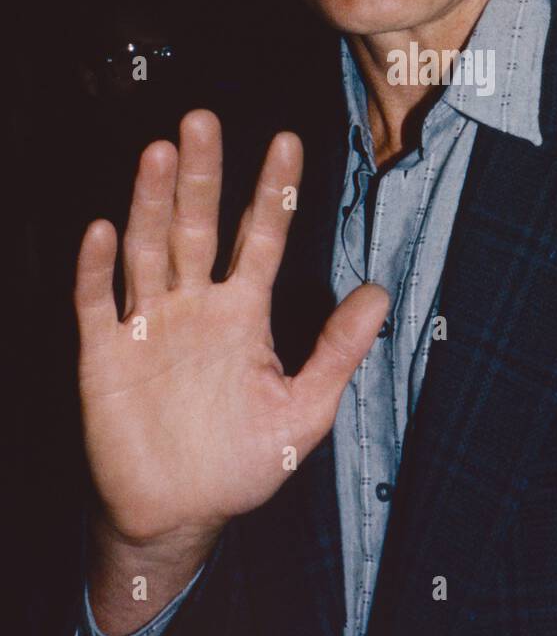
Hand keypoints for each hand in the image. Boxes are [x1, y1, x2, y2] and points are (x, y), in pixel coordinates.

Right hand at [75, 109, 387, 546]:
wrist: (179, 515)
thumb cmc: (242, 464)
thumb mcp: (305, 409)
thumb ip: (339, 350)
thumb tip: (379, 293)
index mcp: (244, 313)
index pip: (260, 236)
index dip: (272, 190)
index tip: (286, 141)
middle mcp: (196, 306)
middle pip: (196, 225)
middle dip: (201, 174)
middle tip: (203, 120)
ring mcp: (148, 326)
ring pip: (148, 250)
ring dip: (150, 203)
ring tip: (158, 153)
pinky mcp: (105, 356)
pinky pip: (98, 305)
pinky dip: (98, 270)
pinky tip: (103, 232)